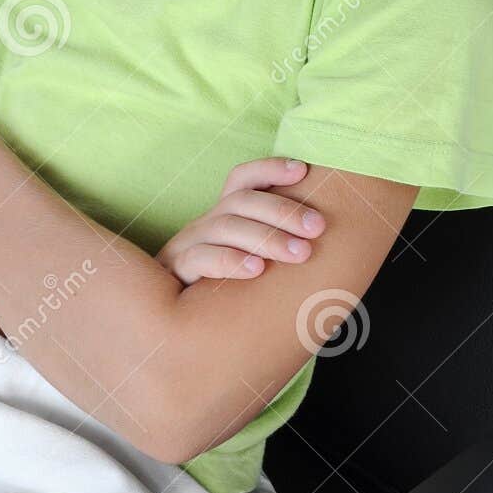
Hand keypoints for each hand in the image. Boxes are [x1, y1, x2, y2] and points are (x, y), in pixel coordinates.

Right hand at [155, 157, 322, 286]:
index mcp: (224, 216)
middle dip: (283, 211)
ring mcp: (187, 245)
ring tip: (299, 253)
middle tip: (318, 228)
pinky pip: (199, 259)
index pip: (242, 179)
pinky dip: (230, 261)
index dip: (270, 168)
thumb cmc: (222, 292)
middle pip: (241, 201)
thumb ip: (276, 247)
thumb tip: (322, 237)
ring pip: (224, 226)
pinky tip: (257, 270)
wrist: (170, 324)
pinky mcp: (174, 272)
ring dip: (266, 237)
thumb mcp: (248, 261)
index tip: (304, 170)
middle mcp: (205, 224)